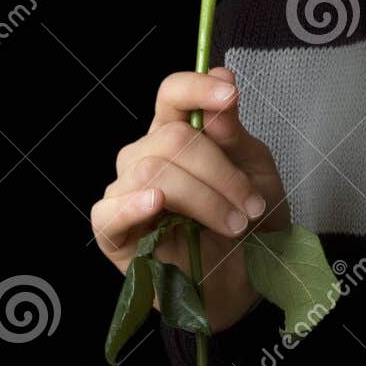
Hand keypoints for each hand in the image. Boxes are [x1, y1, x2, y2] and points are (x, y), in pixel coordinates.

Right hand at [90, 66, 289, 332]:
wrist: (247, 283)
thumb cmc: (249, 225)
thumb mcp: (257, 175)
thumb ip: (235, 135)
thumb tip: (221, 82)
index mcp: (179, 135)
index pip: (172, 95)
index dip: (196, 88)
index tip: (229, 94)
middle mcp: (147, 157)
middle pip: (170, 139)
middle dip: (219, 171)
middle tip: (251, 205)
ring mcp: (126, 194)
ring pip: (150, 172)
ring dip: (202, 197)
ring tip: (233, 224)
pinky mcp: (113, 232)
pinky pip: (108, 210)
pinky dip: (132, 205)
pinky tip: (156, 204)